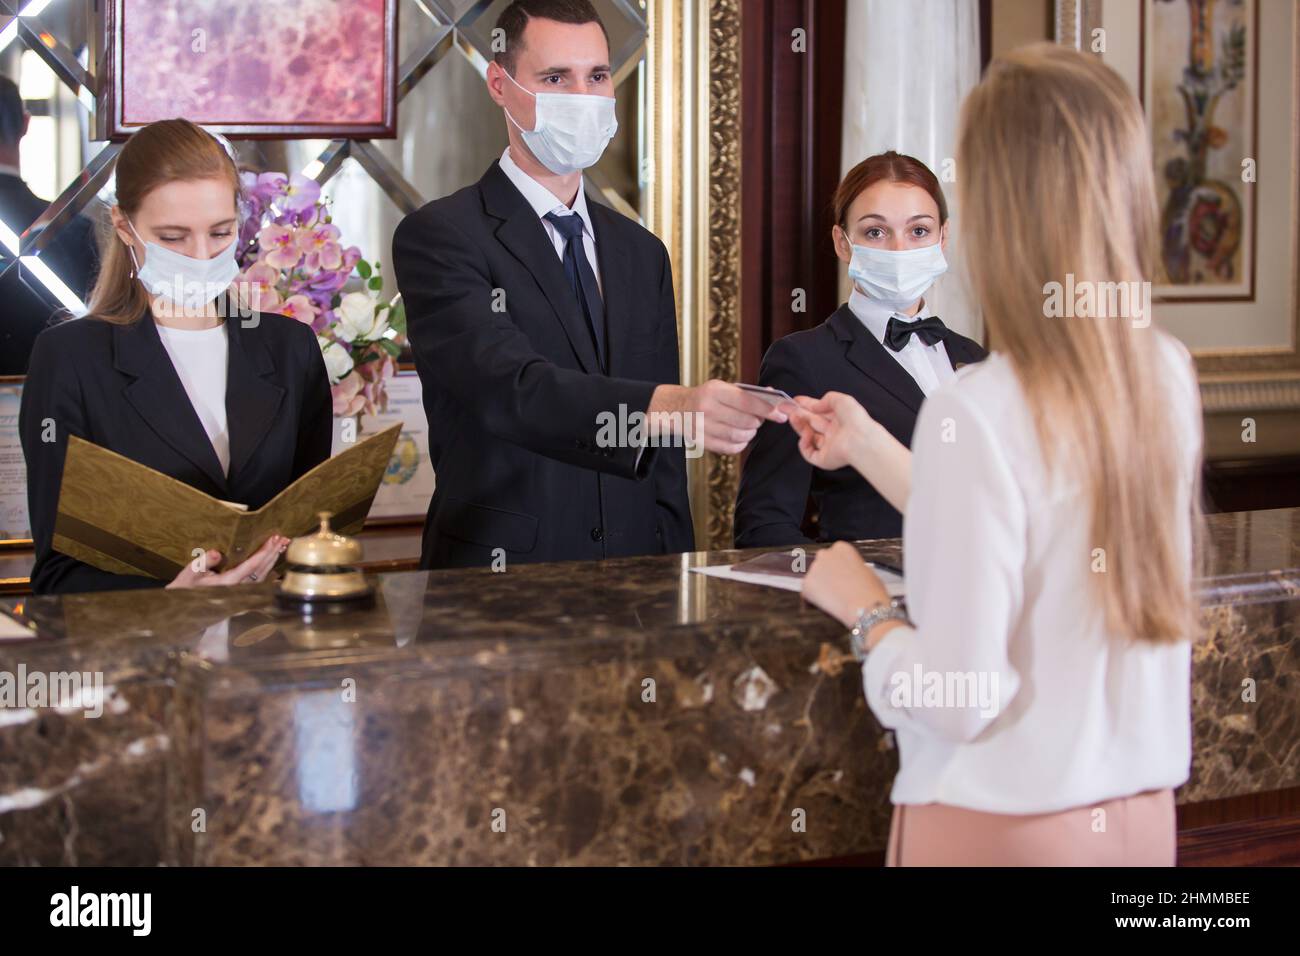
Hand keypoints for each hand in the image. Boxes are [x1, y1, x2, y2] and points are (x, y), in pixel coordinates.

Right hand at [167, 534, 289, 588]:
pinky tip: (273, 559)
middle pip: (261, 569)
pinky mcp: (241, 592)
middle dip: (272, 553)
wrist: (183, 607)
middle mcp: (238, 589)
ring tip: (281, 544)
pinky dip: (267, 567)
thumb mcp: (190, 572)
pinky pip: (259, 579)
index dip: (263, 552)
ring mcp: (241, 591)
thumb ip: (204, 561)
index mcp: (227, 583)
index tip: (272, 540)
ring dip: (272, 559)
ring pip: (263, 574)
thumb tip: (217, 553)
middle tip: (282, 538)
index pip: (251, 566)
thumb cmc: (186, 587)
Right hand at [648, 380, 786, 454]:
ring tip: (749, 428)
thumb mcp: (722, 387)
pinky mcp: (701, 441)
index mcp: (713, 390)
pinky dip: (740, 444)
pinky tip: (740, 437)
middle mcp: (706, 408)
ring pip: (738, 436)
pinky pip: (729, 447)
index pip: (746, 401)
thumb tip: (773, 394)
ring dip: (750, 434)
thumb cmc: (707, 397)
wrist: (677, 409)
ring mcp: (702, 426)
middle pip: (744, 421)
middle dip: (758, 422)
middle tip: (760, 420)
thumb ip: (747, 392)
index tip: (780, 414)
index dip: (766, 409)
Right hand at [782, 391, 880, 471]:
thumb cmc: (856, 420)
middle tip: (786, 408)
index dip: (807, 406)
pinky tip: (805, 436)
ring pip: (809, 437)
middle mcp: (834, 433)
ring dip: (799, 426)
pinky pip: (809, 453)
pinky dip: (804, 445)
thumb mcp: (842, 400)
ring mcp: (829, 446)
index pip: (819, 412)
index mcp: (840, 419)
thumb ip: (827, 399)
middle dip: (799, 414)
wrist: (860, 441)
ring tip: (793, 417)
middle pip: (812, 423)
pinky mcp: (824, 459)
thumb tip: (816, 405)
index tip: (795, 400)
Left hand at [802, 541, 896, 643]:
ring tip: (834, 600)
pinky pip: (806, 594)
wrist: (865, 609)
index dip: (838, 567)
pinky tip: (825, 606)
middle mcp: (825, 554)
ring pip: (813, 579)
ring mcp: (814, 569)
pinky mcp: (806, 585)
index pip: (834, 554)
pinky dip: (812, 601)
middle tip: (836, 589)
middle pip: (821, 564)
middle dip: (826, 575)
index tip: (841, 576)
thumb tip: (849, 573)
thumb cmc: (871, 592)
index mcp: (842, 548)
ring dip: (819, 588)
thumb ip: (853, 567)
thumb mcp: (867, 571)